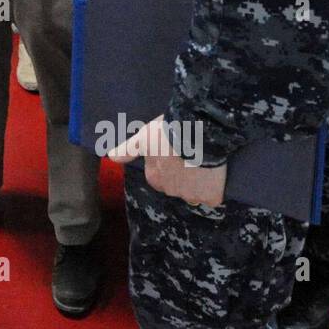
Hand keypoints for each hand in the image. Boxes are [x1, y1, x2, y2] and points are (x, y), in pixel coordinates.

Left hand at [106, 114, 225, 207]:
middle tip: (192, 156)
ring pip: (196, 193)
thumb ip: (129, 149)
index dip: (169, 166)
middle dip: (184, 176)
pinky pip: (213, 196)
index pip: (160, 178)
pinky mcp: (211, 196)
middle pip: (178, 187)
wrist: (197, 131)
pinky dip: (216, 187)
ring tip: (205, 162)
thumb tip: (111, 157)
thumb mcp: (144, 137)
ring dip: (200, 183)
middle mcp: (171, 192)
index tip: (176, 154)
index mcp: (154, 178)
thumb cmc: (167, 132)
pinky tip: (217, 172)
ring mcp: (192, 196)